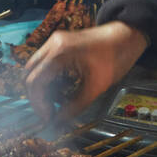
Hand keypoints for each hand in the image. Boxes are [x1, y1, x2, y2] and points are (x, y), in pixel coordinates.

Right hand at [25, 21, 148, 121]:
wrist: (127, 35)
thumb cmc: (116, 56)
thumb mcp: (96, 86)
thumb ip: (75, 106)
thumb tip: (59, 121)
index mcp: (60, 52)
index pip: (35, 81)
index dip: (38, 103)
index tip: (48, 118)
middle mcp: (52, 44)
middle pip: (29, 74)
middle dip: (36, 97)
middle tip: (48, 113)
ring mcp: (54, 41)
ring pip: (33, 68)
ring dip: (39, 87)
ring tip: (53, 104)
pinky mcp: (58, 43)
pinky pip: (43, 63)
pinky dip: (45, 78)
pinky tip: (58, 90)